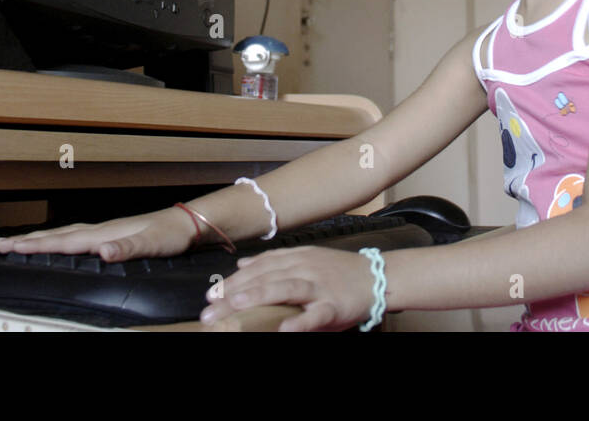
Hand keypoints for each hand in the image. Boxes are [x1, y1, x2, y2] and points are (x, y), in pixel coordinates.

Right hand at [0, 207, 195, 261]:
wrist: (188, 223)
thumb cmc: (171, 235)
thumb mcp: (151, 244)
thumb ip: (127, 248)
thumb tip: (102, 251)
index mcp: (104, 234)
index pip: (63, 242)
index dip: (35, 247)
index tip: (9, 248)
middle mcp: (101, 230)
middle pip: (57, 235)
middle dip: (28, 241)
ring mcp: (106, 231)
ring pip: (65, 234)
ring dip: (41, 238)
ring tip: (20, 242)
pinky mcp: (113, 234)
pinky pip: (77, 237)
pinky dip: (59, 239)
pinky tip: (59, 242)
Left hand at [200, 246, 378, 331]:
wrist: (377, 277)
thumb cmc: (338, 273)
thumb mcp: (306, 260)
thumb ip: (276, 263)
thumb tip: (243, 264)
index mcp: (295, 258)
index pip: (258, 268)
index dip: (233, 280)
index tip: (210, 294)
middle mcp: (305, 268)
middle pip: (265, 278)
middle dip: (235, 293)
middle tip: (211, 309)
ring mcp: (320, 286)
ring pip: (286, 288)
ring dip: (259, 295)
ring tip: (236, 306)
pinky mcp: (334, 306)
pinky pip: (315, 315)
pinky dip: (300, 322)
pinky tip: (284, 330)